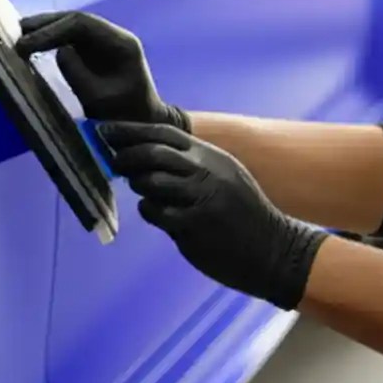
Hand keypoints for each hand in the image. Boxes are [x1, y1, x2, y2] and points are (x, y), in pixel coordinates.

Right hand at [16, 11, 189, 131]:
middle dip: (45, 25)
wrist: (140, 128)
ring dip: (45, 28)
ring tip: (18, 35)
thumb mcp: (98, 100)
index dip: (51, 31)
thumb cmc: (123, 118)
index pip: (82, 24)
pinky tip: (31, 43)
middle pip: (75, 19)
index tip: (26, 45)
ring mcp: (104, 42)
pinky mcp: (93, 51)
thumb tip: (61, 50)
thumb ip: (78, 73)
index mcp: (122, 43)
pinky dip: (49, 38)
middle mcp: (113, 36)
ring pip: (70, 25)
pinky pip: (69, 37)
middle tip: (16, 34)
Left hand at [102, 122, 328, 309]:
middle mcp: (207, 172)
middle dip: (125, 154)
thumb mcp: (224, 179)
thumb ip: (190, 167)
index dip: (131, 130)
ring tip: (139, 188)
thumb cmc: (243, 217)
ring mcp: (202, 198)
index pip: (165, 133)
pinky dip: (149, 210)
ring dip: (137, 184)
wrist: (276, 252)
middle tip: (111, 160)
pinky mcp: (196, 225)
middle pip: (154, 153)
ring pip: (152, 181)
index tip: (106, 130)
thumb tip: (145, 159)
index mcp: (212, 157)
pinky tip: (156, 213)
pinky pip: (157, 212)